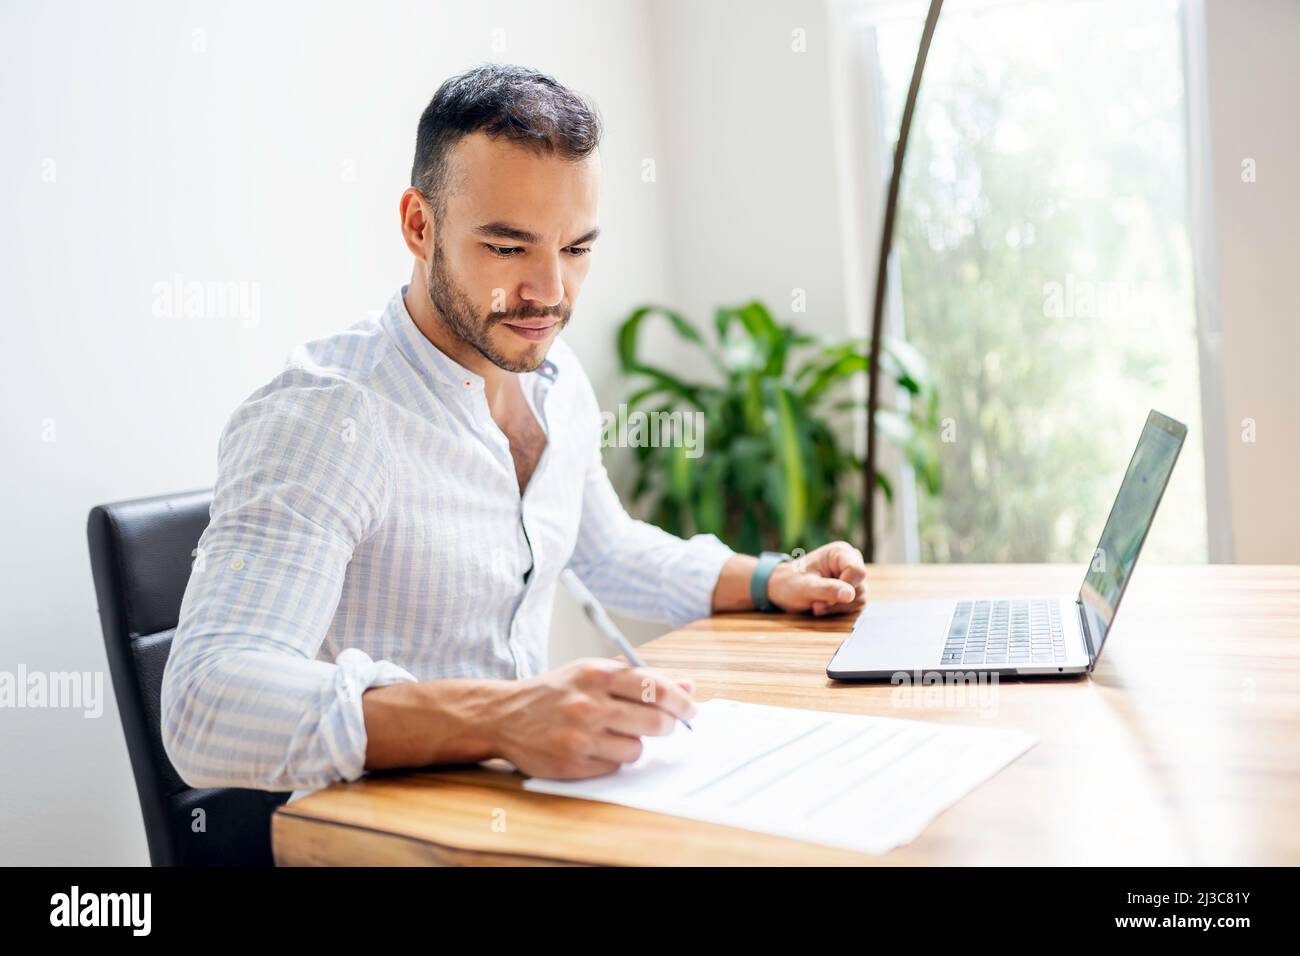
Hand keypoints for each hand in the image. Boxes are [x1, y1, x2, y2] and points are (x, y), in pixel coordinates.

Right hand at [484, 658, 697, 779]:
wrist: (504, 715)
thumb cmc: (555, 692)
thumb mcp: (594, 672)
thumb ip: (640, 679)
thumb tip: (687, 686)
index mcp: (598, 674)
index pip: (657, 689)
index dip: (683, 703)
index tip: (692, 711)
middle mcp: (589, 703)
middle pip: (655, 722)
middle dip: (667, 726)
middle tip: (665, 726)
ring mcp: (580, 735)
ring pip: (637, 749)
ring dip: (634, 744)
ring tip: (615, 734)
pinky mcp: (571, 763)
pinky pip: (615, 766)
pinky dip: (612, 758)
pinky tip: (595, 746)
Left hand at [766, 541, 868, 616]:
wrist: (782, 589)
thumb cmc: (790, 584)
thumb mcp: (806, 587)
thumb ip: (828, 589)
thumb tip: (850, 595)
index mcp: (840, 552)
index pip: (858, 571)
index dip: (845, 588)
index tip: (825, 597)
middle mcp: (850, 561)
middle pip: (860, 586)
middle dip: (837, 601)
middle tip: (816, 604)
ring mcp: (852, 576)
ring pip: (859, 598)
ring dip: (836, 607)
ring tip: (816, 605)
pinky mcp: (852, 589)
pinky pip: (855, 604)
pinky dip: (838, 610)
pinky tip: (822, 606)